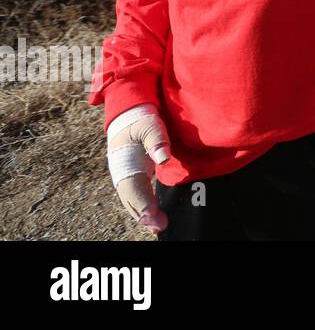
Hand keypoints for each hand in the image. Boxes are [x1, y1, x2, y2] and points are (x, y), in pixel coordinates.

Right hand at [106, 104, 170, 235]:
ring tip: (158, 227)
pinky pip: (137, 196)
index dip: (142, 202)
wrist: (129, 117)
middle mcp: (122, 173)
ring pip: (132, 200)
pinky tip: (154, 218)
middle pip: (130, 198)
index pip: (132, 186)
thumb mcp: (149, 125)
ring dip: (144, 215)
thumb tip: (162, 157)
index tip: (152, 215)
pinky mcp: (133, 177)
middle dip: (143, 214)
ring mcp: (126, 176)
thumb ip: (156, 139)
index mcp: (124, 161)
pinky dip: (144, 208)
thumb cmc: (141, 120)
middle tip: (159, 226)